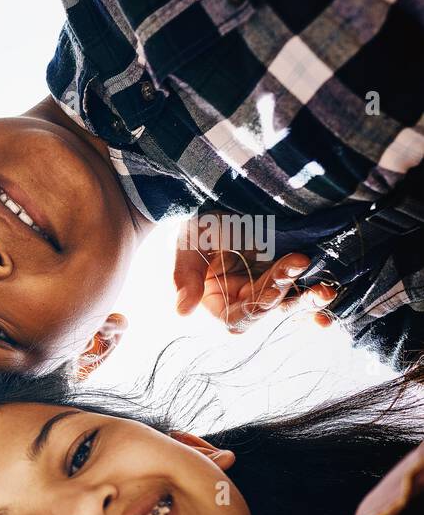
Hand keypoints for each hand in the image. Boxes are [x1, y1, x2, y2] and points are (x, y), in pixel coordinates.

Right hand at [173, 215, 336, 332]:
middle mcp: (247, 299)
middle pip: (270, 308)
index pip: (238, 317)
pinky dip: (319, 300)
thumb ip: (184, 276)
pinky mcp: (291, 274)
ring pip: (292, 302)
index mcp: (219, 300)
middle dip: (284, 289)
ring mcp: (271, 287)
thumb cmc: (199, 222)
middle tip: (296, 262)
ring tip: (325, 289)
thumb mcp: (187, 244)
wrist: (221, 196)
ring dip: (309, 299)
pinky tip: (331, 298)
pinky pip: (307, 291)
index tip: (268, 292)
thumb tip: (182, 312)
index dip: (254, 308)